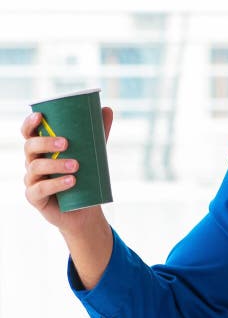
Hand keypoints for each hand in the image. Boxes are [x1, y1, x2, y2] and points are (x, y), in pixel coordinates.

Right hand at [21, 107, 113, 232]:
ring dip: (55, 164)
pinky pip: (39, 189)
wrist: (84, 208)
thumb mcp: (92, 153)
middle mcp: (33, 162)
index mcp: (42, 149)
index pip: (29, 133)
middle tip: (66, 143)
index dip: (29, 124)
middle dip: (45, 143)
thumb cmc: (84, 176)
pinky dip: (55, 184)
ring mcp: (32, 180)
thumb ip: (98, 132)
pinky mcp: (35, 198)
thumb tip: (107, 109)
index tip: (40, 116)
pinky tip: (71, 181)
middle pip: (29, 147)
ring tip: (76, 166)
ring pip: (35, 167)